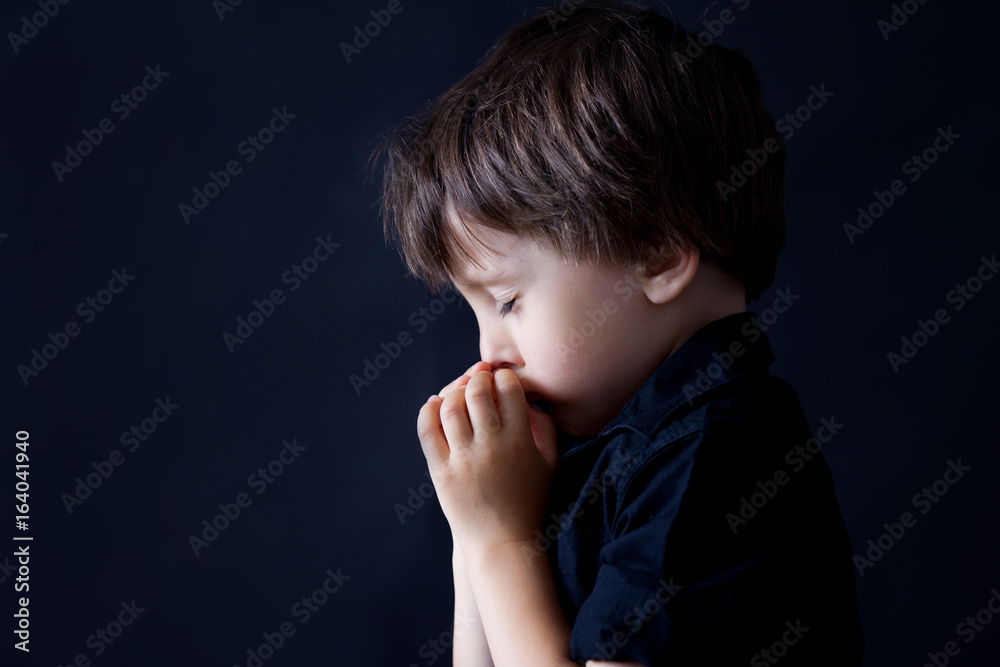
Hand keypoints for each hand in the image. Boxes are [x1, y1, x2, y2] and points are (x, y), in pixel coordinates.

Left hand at [418, 368, 558, 554]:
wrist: (501, 542)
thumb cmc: (529, 501)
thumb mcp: (550, 463)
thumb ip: (545, 426)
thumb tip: (525, 397)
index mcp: (520, 441)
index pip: (508, 389)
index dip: (503, 376)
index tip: (501, 379)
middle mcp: (491, 447)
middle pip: (477, 392)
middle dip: (477, 378)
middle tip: (479, 380)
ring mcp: (463, 459)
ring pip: (450, 407)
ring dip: (454, 392)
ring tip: (461, 393)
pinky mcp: (441, 472)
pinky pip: (427, 430)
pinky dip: (428, 410)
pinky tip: (435, 405)